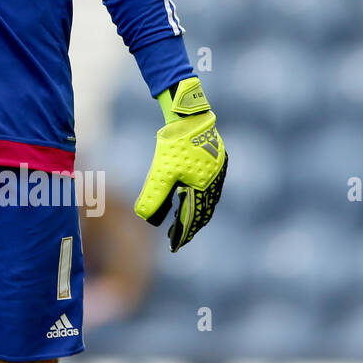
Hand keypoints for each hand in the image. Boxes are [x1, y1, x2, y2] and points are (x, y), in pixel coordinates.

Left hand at [134, 76, 226, 251]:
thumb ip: (154, 196)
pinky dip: (199, 198)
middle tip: (177, 238)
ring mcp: (217, 173)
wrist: (188, 116)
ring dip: (195, 214)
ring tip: (181, 223)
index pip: (193, 218)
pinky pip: (208, 188)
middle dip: (189, 227)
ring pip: (206, 200)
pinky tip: (188, 199)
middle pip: (202, 212)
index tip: (174, 245)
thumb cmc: (175, 144)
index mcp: (204, 189)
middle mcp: (215, 184)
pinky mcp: (216, 164)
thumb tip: (144, 217)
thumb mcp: (161, 172)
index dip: (183, 233)